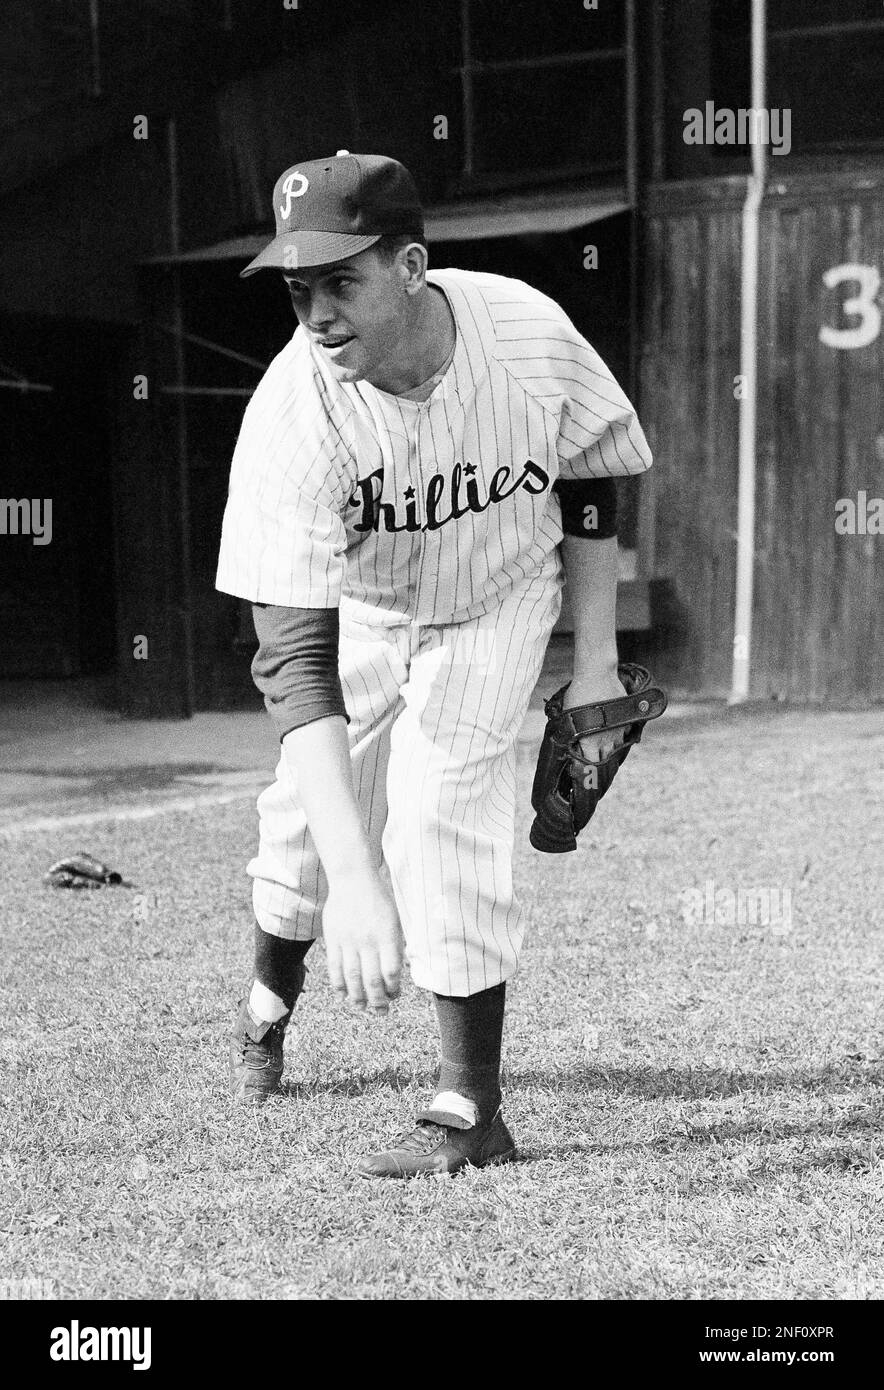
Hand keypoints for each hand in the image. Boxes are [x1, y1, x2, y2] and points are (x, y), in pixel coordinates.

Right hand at [323, 870, 403, 1014]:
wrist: (353, 878)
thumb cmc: (380, 898)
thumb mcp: (396, 918)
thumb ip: (396, 944)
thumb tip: (400, 970)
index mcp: (387, 935)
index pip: (391, 971)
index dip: (393, 988)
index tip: (395, 995)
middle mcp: (368, 940)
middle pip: (372, 979)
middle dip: (377, 1000)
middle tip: (381, 1012)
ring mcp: (348, 941)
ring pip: (352, 977)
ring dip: (357, 997)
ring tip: (362, 1007)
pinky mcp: (333, 939)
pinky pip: (335, 967)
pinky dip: (338, 984)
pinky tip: (343, 995)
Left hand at [564, 666, 627, 776]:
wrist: (598, 675)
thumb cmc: (578, 694)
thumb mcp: (569, 715)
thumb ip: (572, 731)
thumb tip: (570, 742)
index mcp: (591, 742)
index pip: (591, 765)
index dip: (588, 771)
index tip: (585, 774)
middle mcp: (607, 740)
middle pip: (605, 759)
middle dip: (600, 763)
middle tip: (595, 766)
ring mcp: (618, 731)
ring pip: (616, 748)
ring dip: (610, 751)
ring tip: (604, 752)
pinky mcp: (625, 720)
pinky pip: (623, 734)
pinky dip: (619, 736)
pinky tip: (613, 735)